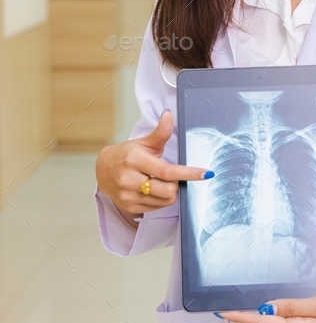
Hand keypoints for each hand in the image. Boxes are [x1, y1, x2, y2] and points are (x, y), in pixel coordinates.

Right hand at [95, 110, 212, 222]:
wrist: (103, 171)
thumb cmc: (127, 154)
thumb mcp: (144, 142)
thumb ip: (160, 132)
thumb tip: (169, 115)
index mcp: (134, 160)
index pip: (167, 171)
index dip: (188, 173)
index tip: (205, 173)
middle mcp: (129, 179)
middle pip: (168, 190)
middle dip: (176, 183)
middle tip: (172, 176)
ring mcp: (128, 196)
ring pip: (164, 201)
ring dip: (169, 192)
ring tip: (161, 182)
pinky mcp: (129, 207)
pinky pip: (156, 207)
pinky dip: (160, 199)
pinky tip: (153, 189)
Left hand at [218, 283, 315, 322]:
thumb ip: (294, 307)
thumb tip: (266, 310)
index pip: (264, 322)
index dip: (242, 317)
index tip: (222, 312)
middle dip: (245, 316)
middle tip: (224, 308)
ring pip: (278, 320)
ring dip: (260, 313)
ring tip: (241, 305)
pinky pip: (291, 316)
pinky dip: (277, 310)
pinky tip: (273, 304)